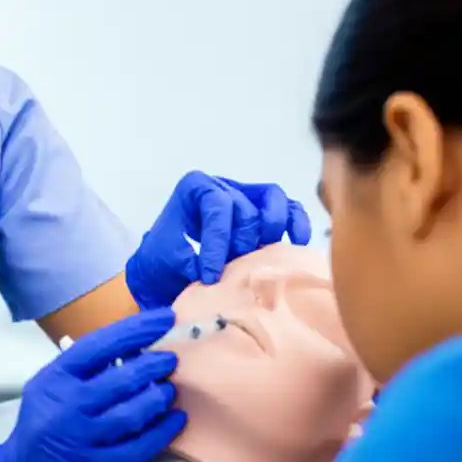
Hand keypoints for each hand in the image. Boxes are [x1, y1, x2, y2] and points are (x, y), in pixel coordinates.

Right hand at [0, 309, 186, 461]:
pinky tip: (175, 419)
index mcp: (54, 379)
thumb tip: (133, 344)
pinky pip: (139, 447)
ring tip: (170, 390)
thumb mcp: (51, 387)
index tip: (163, 318)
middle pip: (120, 380)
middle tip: (172, 359)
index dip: (134, 330)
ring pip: (132, 414)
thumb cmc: (44, 423)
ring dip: (158, 398)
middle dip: (153, 366)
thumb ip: (84, 368)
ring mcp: (82, 438)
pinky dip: (162, 431)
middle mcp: (66, 406)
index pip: (98, 345)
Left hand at [126, 171, 310, 308]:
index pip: (216, 205)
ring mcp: (245, 195)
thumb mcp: (167, 260)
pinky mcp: (264, 211)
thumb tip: (218, 276)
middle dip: (240, 243)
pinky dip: (296, 224)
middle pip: (246, 207)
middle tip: (230, 268)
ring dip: (272, 228)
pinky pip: (289, 209)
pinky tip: (298, 243)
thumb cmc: (163, 260)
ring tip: (265, 253)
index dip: (217, 241)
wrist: (164, 268)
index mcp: (194, 188)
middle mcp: (222, 186)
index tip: (209, 274)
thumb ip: (190, 264)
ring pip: (273, 198)